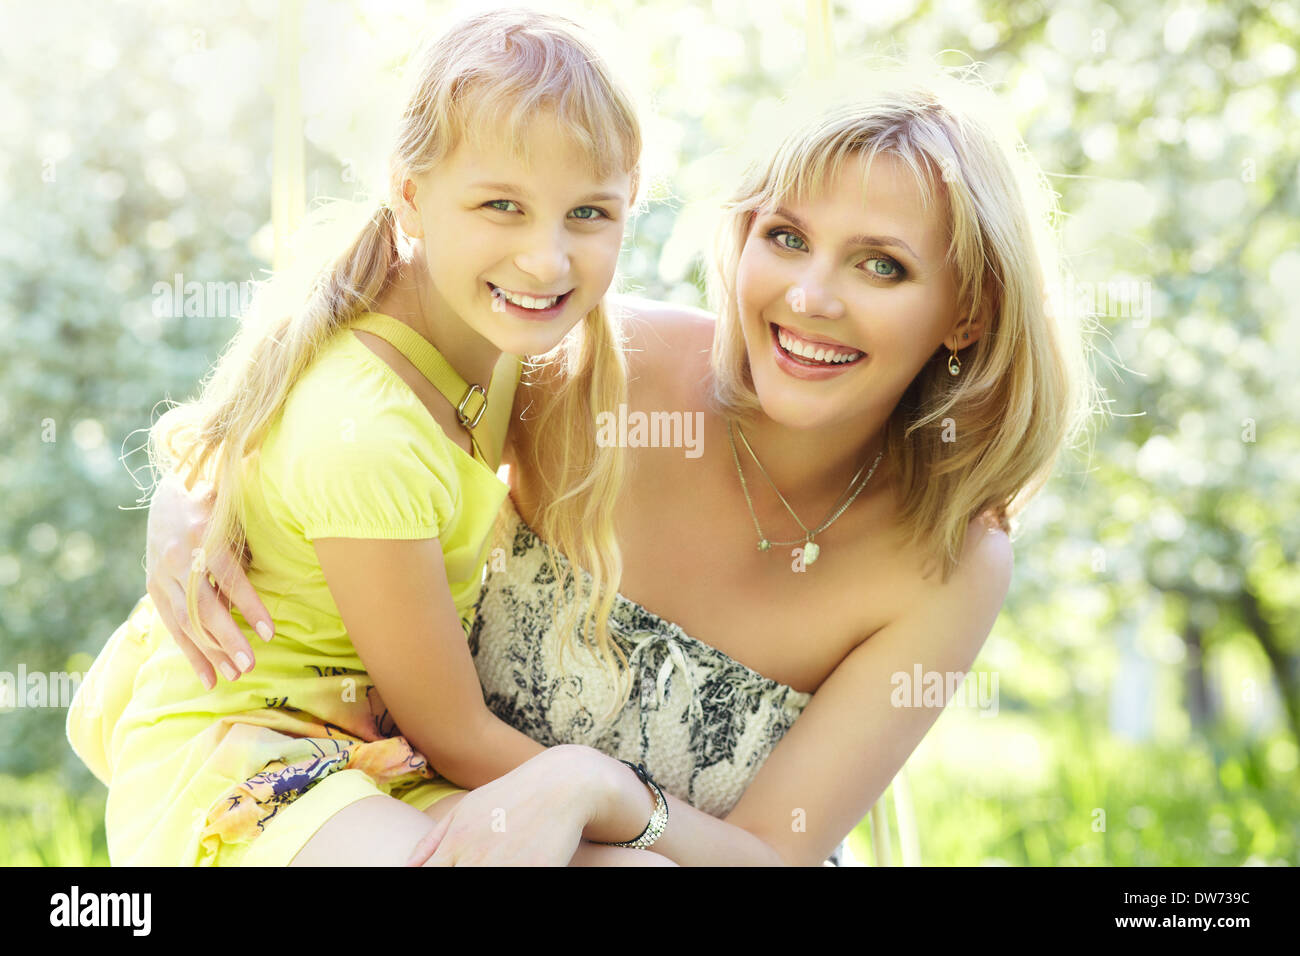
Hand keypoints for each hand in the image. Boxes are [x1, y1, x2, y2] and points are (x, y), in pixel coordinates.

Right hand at [145, 471, 273, 689]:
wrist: (168, 492)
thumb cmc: (219, 503)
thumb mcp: (234, 513)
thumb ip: (246, 546)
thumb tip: (266, 584)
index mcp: (202, 535)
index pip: (228, 578)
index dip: (249, 607)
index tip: (269, 634)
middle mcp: (178, 558)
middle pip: (202, 607)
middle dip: (226, 640)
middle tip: (250, 666)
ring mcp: (162, 574)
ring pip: (186, 622)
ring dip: (210, 653)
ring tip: (235, 675)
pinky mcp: (154, 587)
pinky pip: (172, 626)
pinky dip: (190, 654)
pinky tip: (208, 678)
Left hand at [406, 746, 600, 865]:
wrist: (561, 785)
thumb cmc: (510, 797)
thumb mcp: (467, 808)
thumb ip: (434, 838)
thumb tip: (408, 866)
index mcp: (456, 843)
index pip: (428, 875)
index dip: (429, 882)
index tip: (443, 876)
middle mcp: (475, 858)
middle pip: (453, 882)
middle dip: (458, 879)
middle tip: (476, 866)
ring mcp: (505, 867)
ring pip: (481, 886)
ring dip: (486, 878)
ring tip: (497, 865)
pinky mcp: (534, 872)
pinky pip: (515, 884)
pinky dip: (512, 879)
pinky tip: (516, 866)